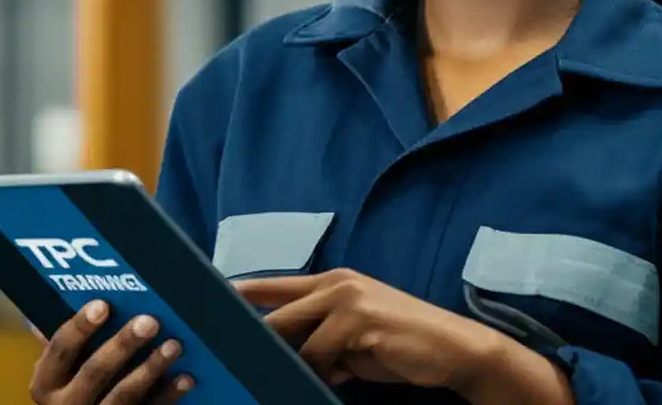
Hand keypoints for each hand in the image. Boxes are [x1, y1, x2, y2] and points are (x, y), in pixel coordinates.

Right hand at [28, 300, 194, 403]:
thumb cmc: (75, 384)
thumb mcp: (62, 369)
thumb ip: (66, 343)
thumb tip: (70, 300)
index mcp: (46, 383)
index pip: (60, 351)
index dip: (80, 327)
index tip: (103, 304)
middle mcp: (67, 404)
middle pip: (94, 372)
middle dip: (122, 345)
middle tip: (149, 321)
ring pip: (123, 396)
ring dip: (150, 369)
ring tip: (173, 345)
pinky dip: (168, 395)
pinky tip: (185, 377)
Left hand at [235, 268, 569, 402]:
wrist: (453, 349)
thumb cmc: (402, 346)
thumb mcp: (354, 340)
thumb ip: (320, 339)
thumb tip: (284, 357)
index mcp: (333, 281)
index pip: (274, 285)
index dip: (240, 293)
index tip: (208, 304)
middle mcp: (337, 284)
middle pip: (276, 312)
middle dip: (255, 338)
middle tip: (231, 356)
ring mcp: (347, 300)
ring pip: (293, 335)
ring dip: (289, 362)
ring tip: (289, 376)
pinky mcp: (358, 323)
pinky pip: (318, 354)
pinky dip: (316, 372)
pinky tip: (331, 379)